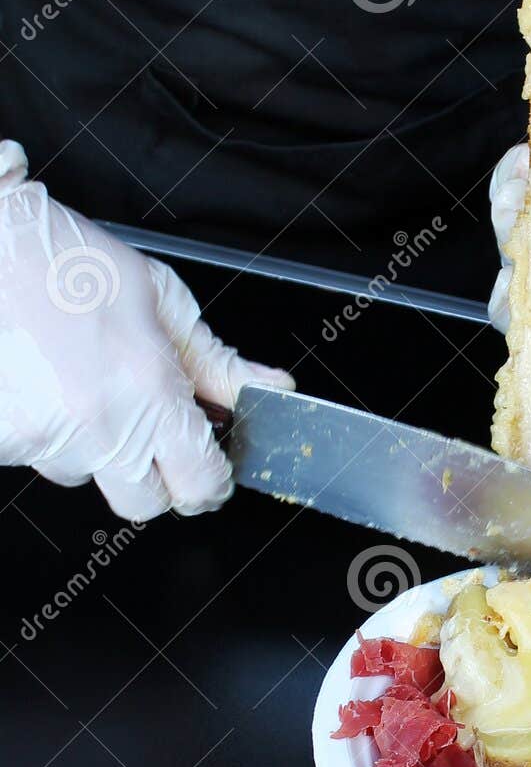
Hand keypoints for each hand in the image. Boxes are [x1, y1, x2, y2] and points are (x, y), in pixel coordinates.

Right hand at [0, 141, 293, 519]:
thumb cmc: (69, 262)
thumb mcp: (162, 299)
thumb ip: (215, 360)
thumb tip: (267, 388)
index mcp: (149, 388)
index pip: (199, 483)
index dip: (212, 481)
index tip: (210, 468)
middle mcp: (98, 424)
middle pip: (144, 503)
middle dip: (155, 474)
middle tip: (149, 428)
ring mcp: (44, 438)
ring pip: (84, 476)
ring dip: (93, 447)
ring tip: (82, 385)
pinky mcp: (2, 439)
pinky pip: (37, 456)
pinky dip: (46, 432)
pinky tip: (47, 386)